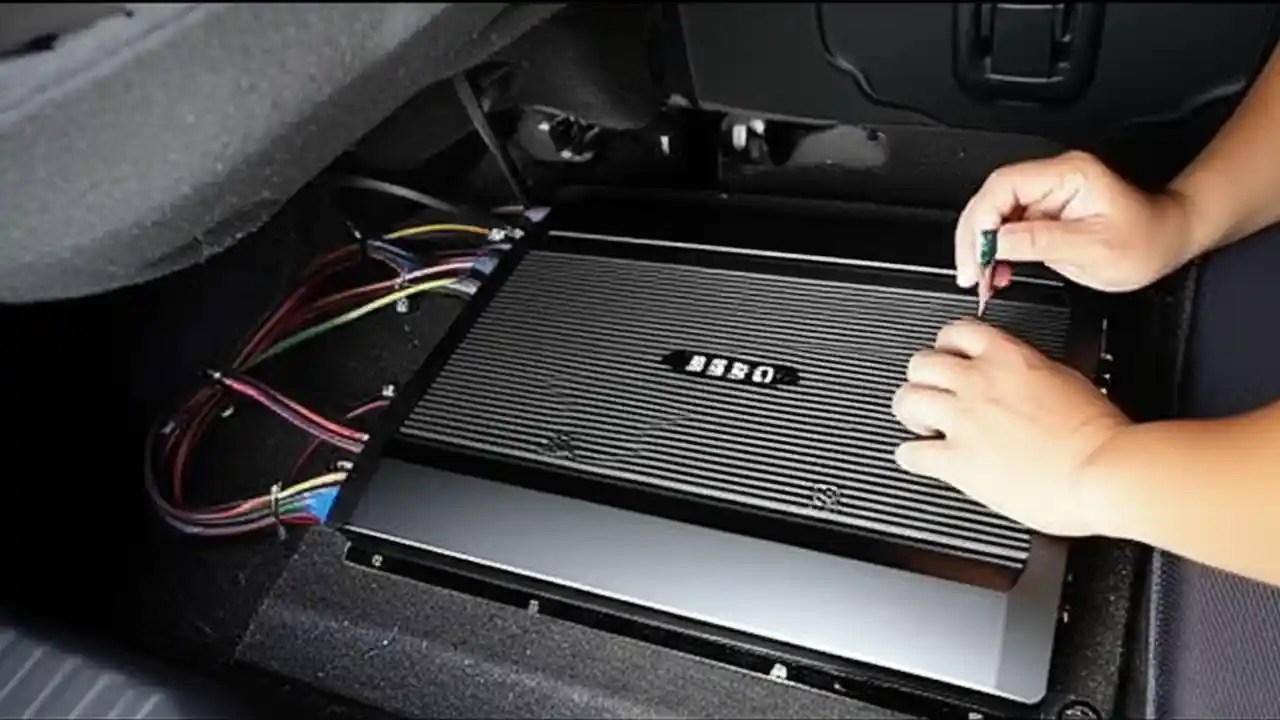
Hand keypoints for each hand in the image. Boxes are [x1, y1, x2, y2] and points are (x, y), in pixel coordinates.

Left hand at [892, 320, 1130, 536]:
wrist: (1102, 470)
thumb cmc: (1099, 434)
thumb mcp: (1067, 381)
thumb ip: (1032, 376)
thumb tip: (1023, 384)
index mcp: (1009, 358)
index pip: (957, 331)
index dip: (947, 347)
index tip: (949, 358)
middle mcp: (978, 382)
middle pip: (921, 362)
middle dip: (922, 379)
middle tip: (932, 395)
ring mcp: (963, 419)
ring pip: (907, 400)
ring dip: (911, 412)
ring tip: (923, 425)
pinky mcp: (956, 460)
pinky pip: (911, 453)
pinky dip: (910, 456)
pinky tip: (920, 459)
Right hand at [955, 150, 1199, 292]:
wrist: (1167, 240)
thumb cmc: (1145, 241)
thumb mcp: (1094, 250)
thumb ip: (1040, 243)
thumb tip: (995, 242)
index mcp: (1067, 176)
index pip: (1003, 186)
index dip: (981, 221)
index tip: (977, 255)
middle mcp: (1053, 179)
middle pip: (991, 200)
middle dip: (973, 238)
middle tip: (971, 273)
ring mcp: (1046, 196)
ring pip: (993, 216)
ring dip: (980, 248)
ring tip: (982, 279)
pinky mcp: (1042, 214)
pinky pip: (1006, 229)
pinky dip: (994, 253)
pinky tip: (996, 273)